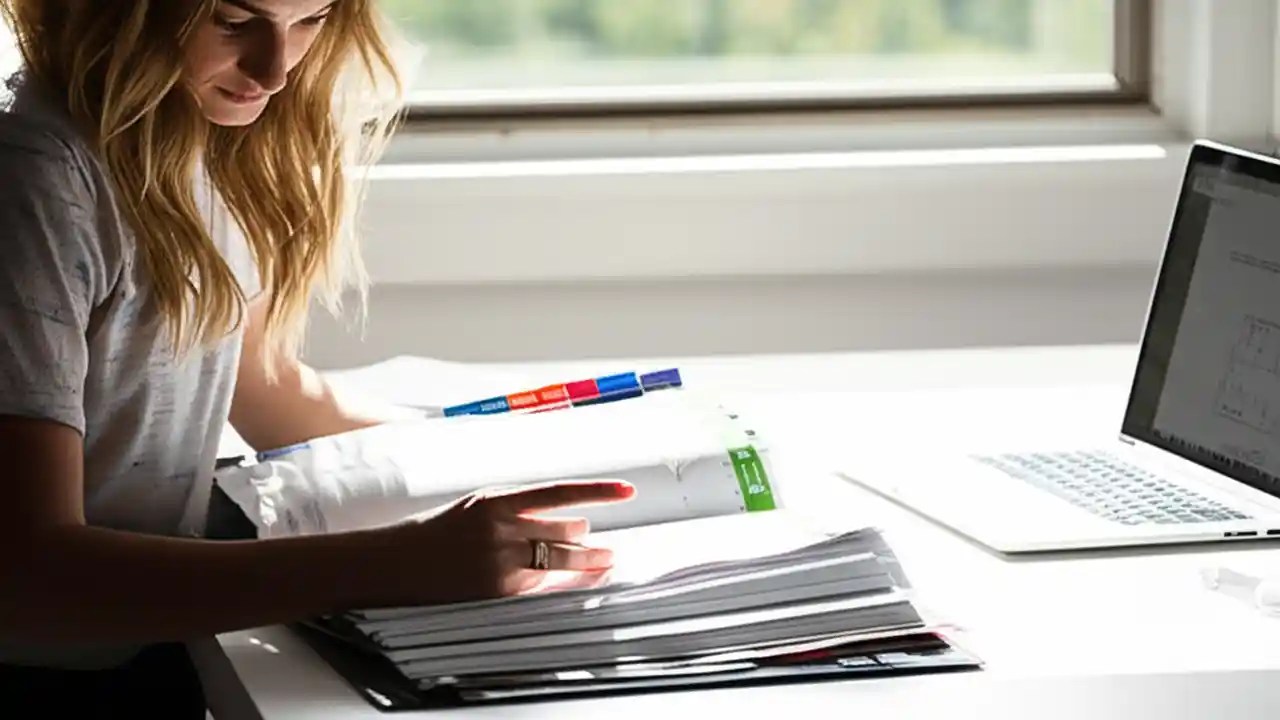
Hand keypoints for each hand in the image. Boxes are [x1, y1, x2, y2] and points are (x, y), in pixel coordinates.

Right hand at [374, 480, 635, 605]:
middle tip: (603, 546)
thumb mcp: (476, 507)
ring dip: (586, 560)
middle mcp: (503, 526)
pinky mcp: (498, 588)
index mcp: (498, 499)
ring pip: (560, 558)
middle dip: (585, 538)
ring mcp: (501, 559)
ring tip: (605, 561)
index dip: (598, 491)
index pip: (561, 492)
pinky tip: (577, 581)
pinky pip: (542, 584)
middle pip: (566, 530)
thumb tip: (562, 517)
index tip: (627, 490)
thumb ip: (516, 509)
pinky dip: (562, 581)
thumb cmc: (437, 532)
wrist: (399, 562)